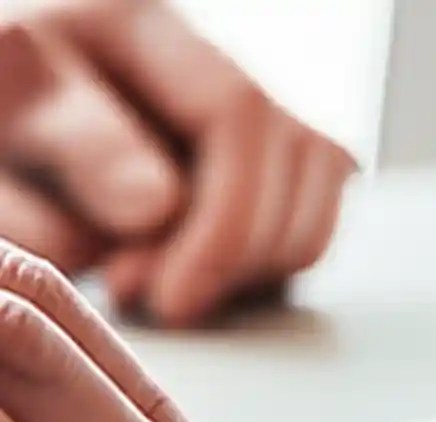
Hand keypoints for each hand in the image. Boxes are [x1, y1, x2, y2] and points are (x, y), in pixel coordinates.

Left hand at [0, 0, 355, 326]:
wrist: (9, 115)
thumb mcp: (0, 117)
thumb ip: (71, 149)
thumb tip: (158, 207)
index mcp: (144, 22)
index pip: (237, 111)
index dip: (221, 218)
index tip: (171, 297)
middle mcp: (225, 52)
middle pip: (303, 153)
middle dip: (240, 250)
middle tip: (155, 301)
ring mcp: (261, 103)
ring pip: (323, 187)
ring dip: (261, 261)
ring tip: (165, 286)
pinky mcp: (276, 155)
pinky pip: (311, 213)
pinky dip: (269, 261)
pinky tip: (195, 270)